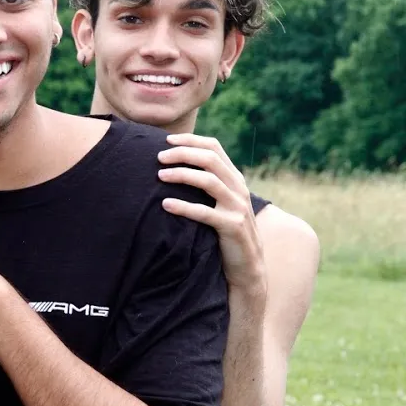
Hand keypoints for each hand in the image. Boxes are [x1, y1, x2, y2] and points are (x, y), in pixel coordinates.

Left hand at [157, 133, 265, 294]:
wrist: (247, 265)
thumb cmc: (224, 232)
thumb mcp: (219, 203)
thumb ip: (206, 184)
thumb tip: (174, 165)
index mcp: (234, 179)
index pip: (214, 148)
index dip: (190, 141)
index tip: (166, 140)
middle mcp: (239, 188)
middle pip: (210, 159)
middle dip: (183, 154)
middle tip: (159, 157)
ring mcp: (237, 207)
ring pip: (209, 181)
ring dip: (182, 175)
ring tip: (160, 176)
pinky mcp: (232, 227)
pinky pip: (205, 213)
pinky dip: (184, 207)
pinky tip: (165, 205)